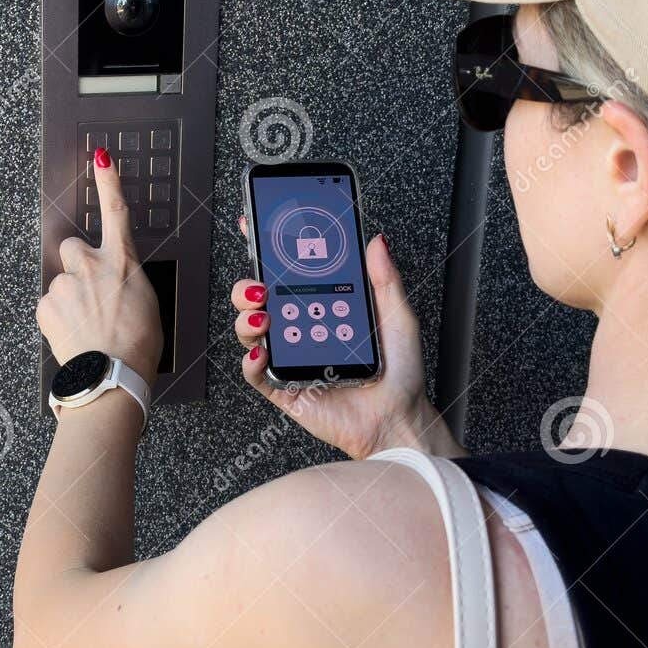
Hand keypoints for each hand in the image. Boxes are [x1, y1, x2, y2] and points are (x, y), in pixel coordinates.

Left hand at [37, 146, 162, 384]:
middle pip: (73, 248)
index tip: (100, 156)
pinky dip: (58, 319)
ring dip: (70, 300)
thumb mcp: (146, 303)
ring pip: (61, 283)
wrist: (112, 377)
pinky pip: (49, 306)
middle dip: (77, 266)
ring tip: (87, 327)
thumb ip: (126, 281)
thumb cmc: (137, 347)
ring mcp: (66, 284)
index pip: (116, 211)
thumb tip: (113, 283)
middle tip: (89, 295)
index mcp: (122, 262)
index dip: (108, 180)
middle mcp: (91, 266)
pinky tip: (73, 335)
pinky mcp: (46, 304)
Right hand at [230, 224, 461, 459]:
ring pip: (250, 331)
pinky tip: (263, 351)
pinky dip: (251, 361)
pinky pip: (255, 373)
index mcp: (322, 307)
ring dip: (247, 318)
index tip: (255, 227)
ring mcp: (289, 358)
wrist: (398, 420)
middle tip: (260, 284)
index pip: (287, 275)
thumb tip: (376, 241)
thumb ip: (385, 279)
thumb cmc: (400, 374)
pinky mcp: (283, 388)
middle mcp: (300, 330)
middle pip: (257, 300)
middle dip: (246, 286)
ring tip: (265, 316)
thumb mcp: (398, 317)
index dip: (266, 251)